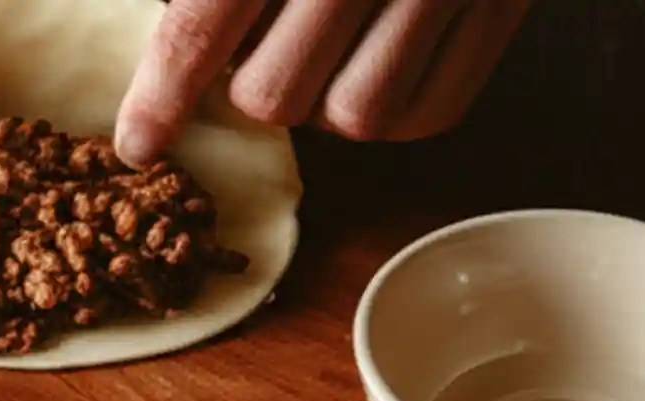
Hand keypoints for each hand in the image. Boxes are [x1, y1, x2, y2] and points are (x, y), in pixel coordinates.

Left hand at [116, 0, 531, 164]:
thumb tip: (157, 22)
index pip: (202, 29)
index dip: (164, 96)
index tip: (140, 141)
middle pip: (274, 93)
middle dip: (248, 87)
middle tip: (253, 54)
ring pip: (352, 116)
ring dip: (319, 104)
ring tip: (316, 58)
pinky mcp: (504, 4)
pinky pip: (426, 113)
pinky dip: (389, 111)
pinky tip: (368, 69)